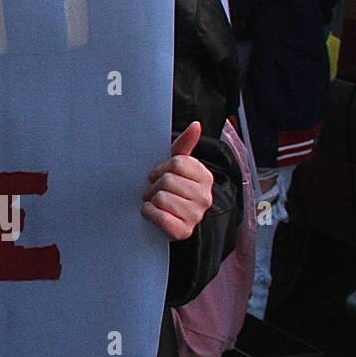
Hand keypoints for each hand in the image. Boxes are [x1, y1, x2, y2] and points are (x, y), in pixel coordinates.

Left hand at [142, 121, 214, 240]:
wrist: (171, 221)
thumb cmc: (172, 190)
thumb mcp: (177, 166)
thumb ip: (185, 145)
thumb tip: (196, 125)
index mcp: (205, 178)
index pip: (176, 163)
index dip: (161, 168)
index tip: (160, 175)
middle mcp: (205, 197)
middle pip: (168, 180)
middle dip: (155, 185)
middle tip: (156, 192)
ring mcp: (196, 216)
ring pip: (162, 197)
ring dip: (152, 200)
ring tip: (156, 203)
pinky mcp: (183, 232)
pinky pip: (159, 216)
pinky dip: (149, 213)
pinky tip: (152, 213)